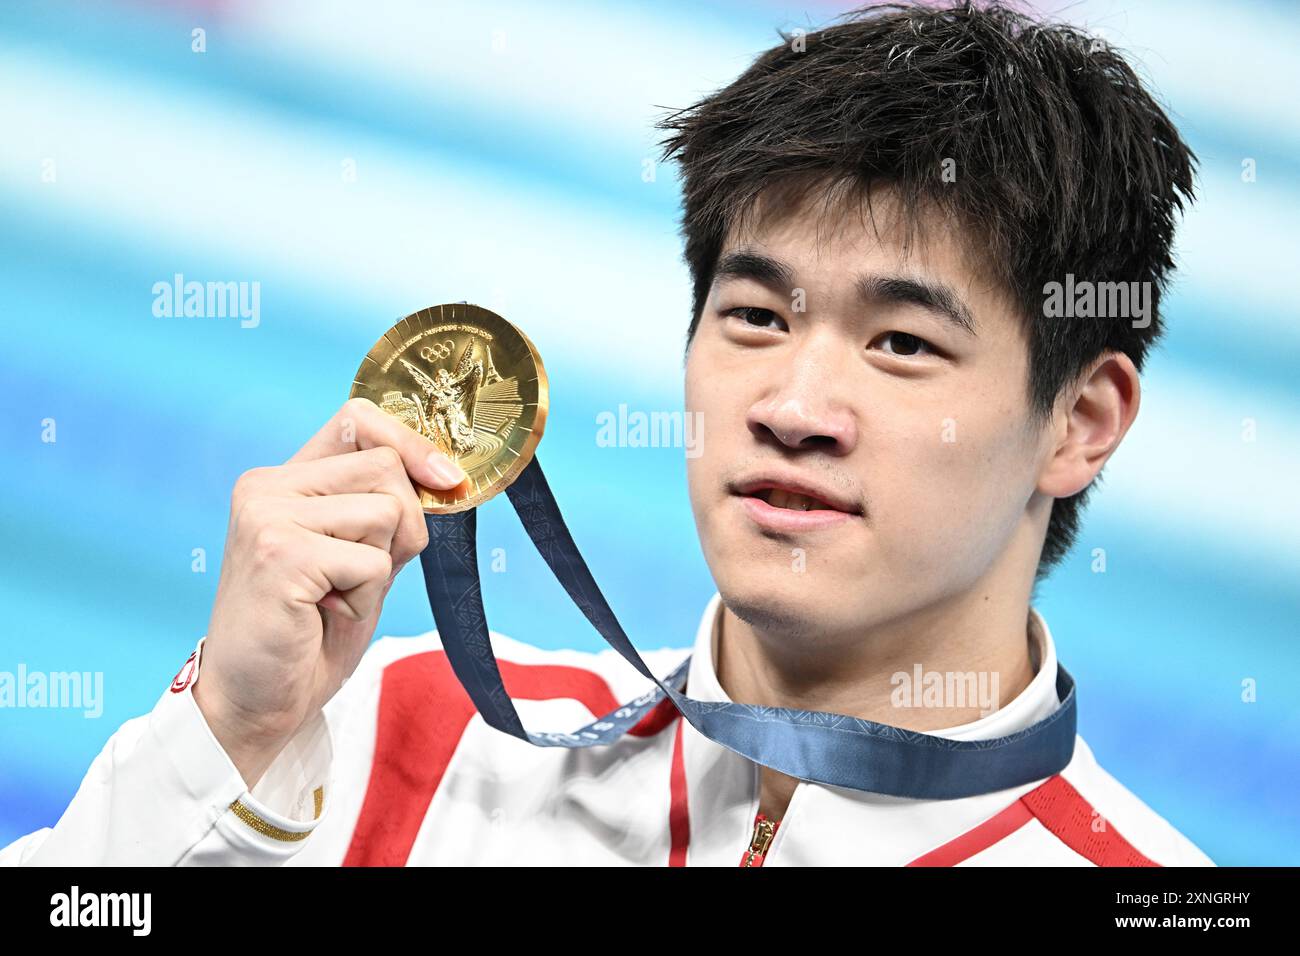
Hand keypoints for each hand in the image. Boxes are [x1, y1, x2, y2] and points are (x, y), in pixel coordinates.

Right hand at [193, 397, 464, 786]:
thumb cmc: (309, 632)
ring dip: (380, 568)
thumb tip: (446, 475)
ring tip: (334, 596)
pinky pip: (374, 561)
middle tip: (361, 574)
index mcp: (283, 479)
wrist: (255, 701)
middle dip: (403, 526)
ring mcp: (268, 515)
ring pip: (387, 513)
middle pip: (386, 468)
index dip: (412, 443)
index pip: (358, 419)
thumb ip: (387, 513)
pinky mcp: (280, 553)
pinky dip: (366, 597)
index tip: (446, 479)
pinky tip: (325, 614)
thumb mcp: (357, 557)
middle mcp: (267, 486)